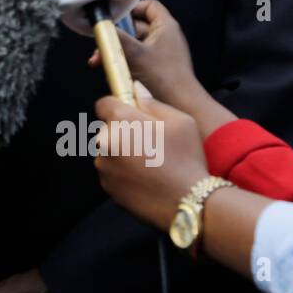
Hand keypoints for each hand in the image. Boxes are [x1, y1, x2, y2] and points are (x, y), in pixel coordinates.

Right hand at [88, 0, 233, 135]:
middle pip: (136, 26)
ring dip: (116, 50)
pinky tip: (111, 70)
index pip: (149, 6)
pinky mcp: (157, 66)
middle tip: (102, 43)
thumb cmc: (164, 77)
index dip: (131, 8)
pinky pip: (136, 57)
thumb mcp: (136, 54)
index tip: (114, 17)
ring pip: (133, 43)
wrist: (181, 104)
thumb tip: (102, 27)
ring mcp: (161, 51)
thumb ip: (118, 38)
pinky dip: (123, 60)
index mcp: (165, 26)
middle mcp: (165, 36)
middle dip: (116, 35)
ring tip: (99, 60)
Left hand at [93, 94, 209, 232]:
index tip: (132, 114)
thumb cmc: (187, 159)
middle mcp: (105, 142)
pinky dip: (123, 173)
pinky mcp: (107, 186)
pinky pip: (112, 172)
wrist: (189, 203)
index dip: (117, 106)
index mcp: (121, 121)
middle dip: (123, 132)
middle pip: (108, 129)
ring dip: (122, 153)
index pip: (104, 104)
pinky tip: (147, 178)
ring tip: (152, 164)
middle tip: (151, 143)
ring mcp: (104, 166)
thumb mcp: (181, 121)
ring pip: (109, 151)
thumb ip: (152, 103)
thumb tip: (135, 89)